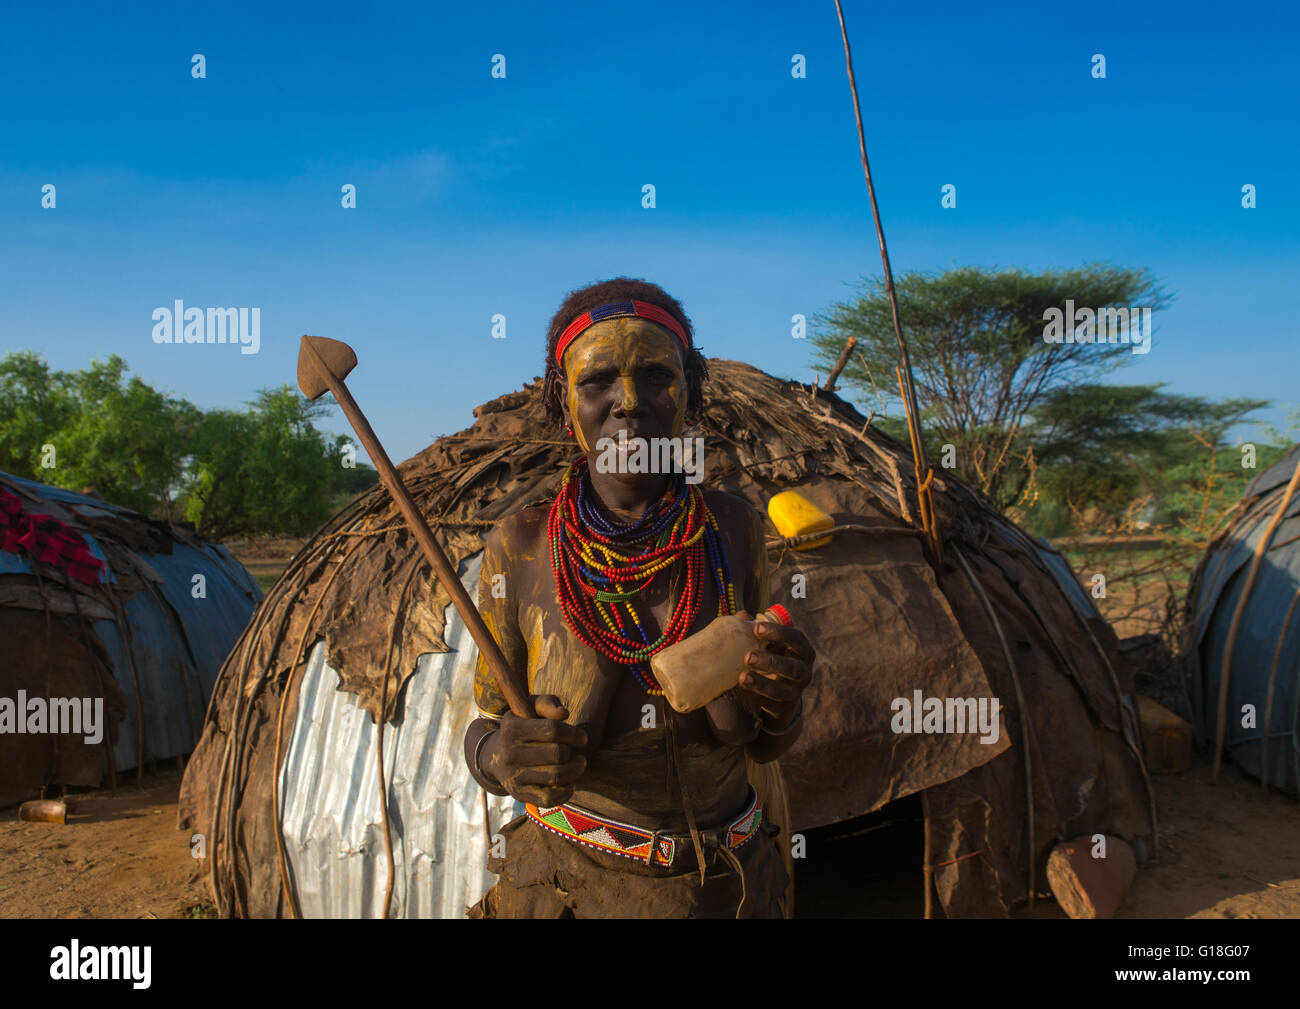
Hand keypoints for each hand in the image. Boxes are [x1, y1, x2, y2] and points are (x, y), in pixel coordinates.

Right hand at [483, 694, 587, 806]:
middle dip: (575, 753)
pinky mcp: (518, 794)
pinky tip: (570, 782)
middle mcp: (509, 753)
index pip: (553, 730)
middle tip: (579, 754)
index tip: (582, 738)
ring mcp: (513, 776)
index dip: (574, 734)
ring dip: (575, 771)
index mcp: (512, 728)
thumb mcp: (529, 708)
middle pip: (557, 754)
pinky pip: (549, 799)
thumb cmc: (522, 727)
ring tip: (578, 765)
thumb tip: (563, 714)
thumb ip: (547, 704)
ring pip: (556, 776)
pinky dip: (566, 792)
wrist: (495, 755)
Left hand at [734, 610, 814, 730]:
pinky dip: (755, 697)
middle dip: (770, 661)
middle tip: (748, 656)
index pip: (796, 638)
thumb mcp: (770, 645)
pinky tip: (741, 690)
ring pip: (781, 690)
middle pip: (792, 667)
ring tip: (742, 677)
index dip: (779, 632)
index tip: (757, 628)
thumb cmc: (773, 658)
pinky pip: (770, 704)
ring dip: (761, 683)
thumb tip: (741, 615)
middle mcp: (804, 671)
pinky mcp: (783, 708)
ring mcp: (795, 692)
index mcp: (802, 651)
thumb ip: (758, 631)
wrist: (779, 695)